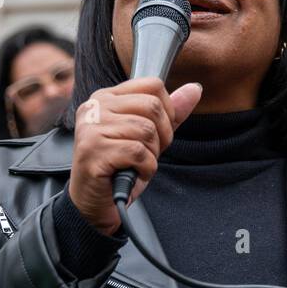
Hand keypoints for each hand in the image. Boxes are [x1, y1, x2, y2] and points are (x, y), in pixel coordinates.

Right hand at [68, 78, 201, 234]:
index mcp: (108, 96)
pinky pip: (138, 152)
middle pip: (153, 106)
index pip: (153, 85)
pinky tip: (133, 173)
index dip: (168, 111)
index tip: (158, 132)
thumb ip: (170, 112)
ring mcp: (91, 126)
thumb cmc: (121, 167)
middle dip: (162, 135)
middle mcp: (96, 106)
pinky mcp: (92, 149)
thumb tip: (195, 88)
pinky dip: (145, 168)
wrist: (96, 203)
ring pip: (146, 130)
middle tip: (148, 153)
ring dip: (152, 154)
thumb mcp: (150, 136)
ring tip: (137, 164)